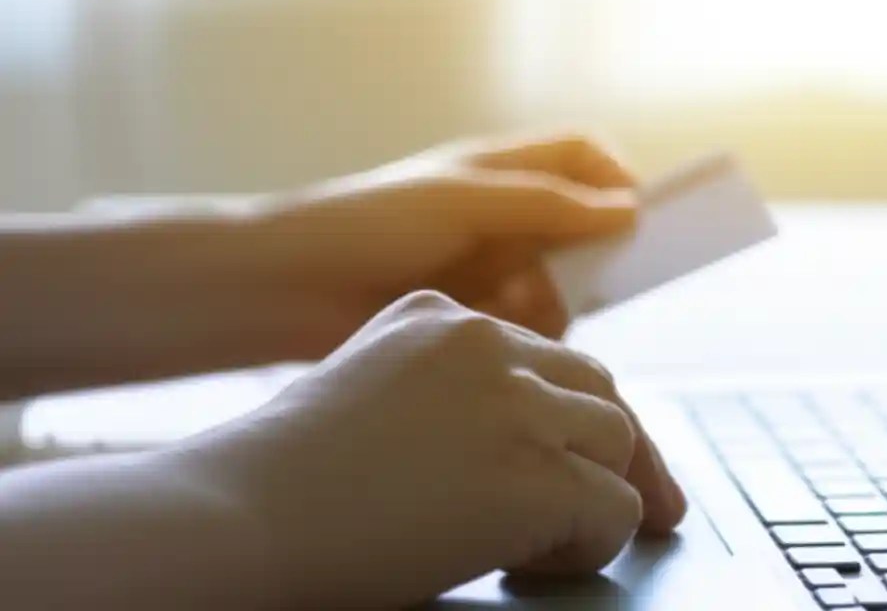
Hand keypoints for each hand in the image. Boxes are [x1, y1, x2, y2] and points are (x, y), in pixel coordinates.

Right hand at [170, 291, 686, 607]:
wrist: (236, 519)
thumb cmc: (285, 480)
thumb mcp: (372, 396)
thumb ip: (446, 396)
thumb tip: (521, 443)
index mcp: (443, 319)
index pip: (550, 360)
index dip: (583, 418)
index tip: (609, 458)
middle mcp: (486, 344)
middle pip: (601, 392)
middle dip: (626, 453)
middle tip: (650, 507)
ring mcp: (512, 404)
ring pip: (619, 444)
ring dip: (603, 501)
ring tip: (551, 550)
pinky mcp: (530, 474)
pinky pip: (613, 509)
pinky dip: (594, 546)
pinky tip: (536, 568)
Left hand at [260, 133, 636, 356]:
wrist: (287, 290)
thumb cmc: (369, 224)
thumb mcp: (464, 201)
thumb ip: (546, 203)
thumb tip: (629, 206)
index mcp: (500, 172)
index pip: (582, 156)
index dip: (616, 177)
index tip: (637, 218)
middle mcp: (502, 218)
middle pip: (581, 231)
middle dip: (585, 259)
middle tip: (577, 279)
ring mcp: (487, 270)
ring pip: (559, 288)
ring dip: (545, 299)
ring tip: (504, 304)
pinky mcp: (473, 318)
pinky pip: (526, 327)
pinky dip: (516, 329)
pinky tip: (482, 328)